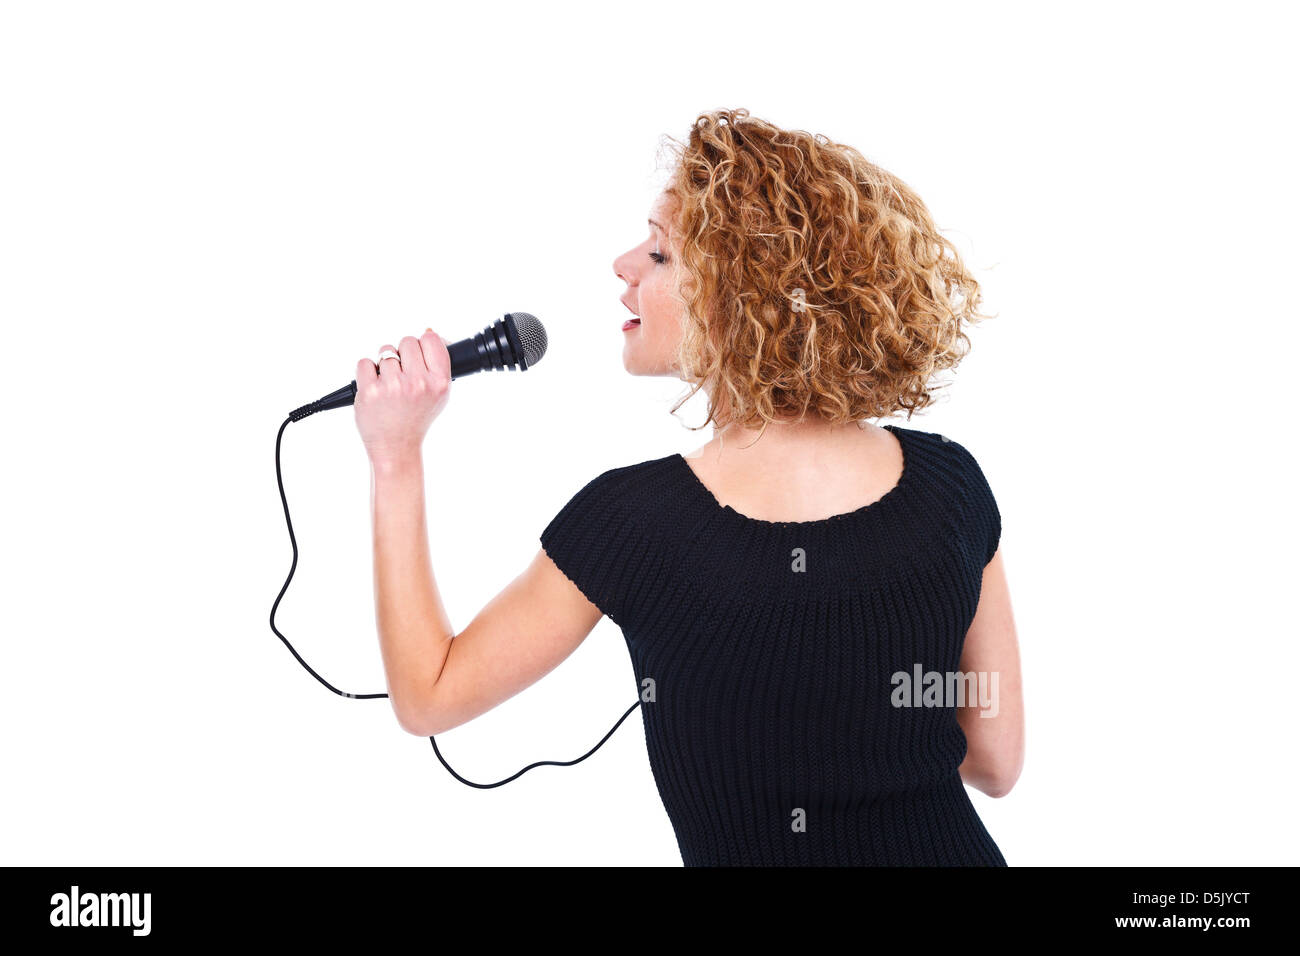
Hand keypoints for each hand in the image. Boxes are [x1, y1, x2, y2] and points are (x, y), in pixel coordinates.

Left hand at [355, 329, 449, 464]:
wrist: (396, 447)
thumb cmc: (416, 419)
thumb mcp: (439, 395)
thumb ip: (438, 365)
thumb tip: (430, 332)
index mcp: (439, 383)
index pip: (432, 340)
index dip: (423, 345)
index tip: (418, 356)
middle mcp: (419, 383)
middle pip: (407, 342)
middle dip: (402, 355)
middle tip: (402, 376)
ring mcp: (393, 387)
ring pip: (385, 352)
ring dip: (384, 365)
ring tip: (389, 386)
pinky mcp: (370, 391)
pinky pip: (365, 363)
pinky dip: (366, 373)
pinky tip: (375, 388)